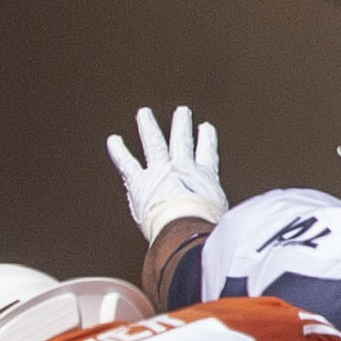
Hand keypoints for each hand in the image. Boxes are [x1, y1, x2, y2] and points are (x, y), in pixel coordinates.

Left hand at [106, 106, 227, 241]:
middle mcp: (182, 169)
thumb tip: (226, 228)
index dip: (206, 140)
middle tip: (181, 112)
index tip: (205, 128)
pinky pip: (127, 163)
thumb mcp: (220, 216)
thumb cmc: (204, 228)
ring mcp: (160, 172)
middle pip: (182, 142)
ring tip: (144, 114)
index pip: (207, 154)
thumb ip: (218, 214)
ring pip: (154, 143)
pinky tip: (113, 140)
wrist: (185, 228)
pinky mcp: (140, 181)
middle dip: (181, 125)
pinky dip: (119, 151)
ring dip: (148, 127)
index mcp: (204, 178)